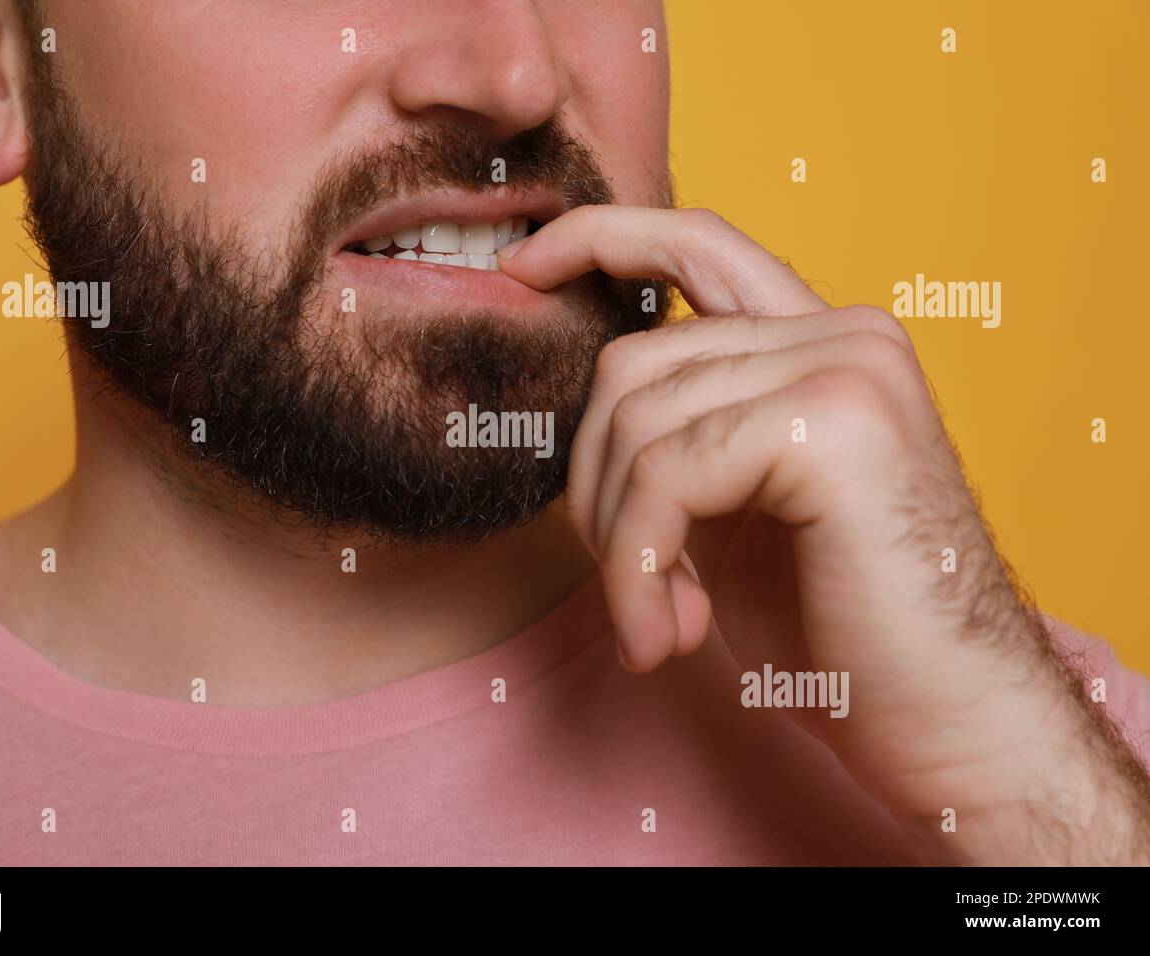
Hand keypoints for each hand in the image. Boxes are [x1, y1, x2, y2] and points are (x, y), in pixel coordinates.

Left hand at [500, 205, 1149, 863]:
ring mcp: (844, 367)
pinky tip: (665, 635)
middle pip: (633, 363)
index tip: (520, 270)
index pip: (696, 245)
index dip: (599, 239)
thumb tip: (583, 409)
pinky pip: (665, 475)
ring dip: (619, 543)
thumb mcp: (738, 514)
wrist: (952, 723)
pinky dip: (639, 566)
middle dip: (597, 485)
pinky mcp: (833, 422)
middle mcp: (843, 334)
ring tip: (658, 622)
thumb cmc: (841, 631)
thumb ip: (685, 438)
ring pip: (637, 421)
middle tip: (633, 585)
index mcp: (822, 345)